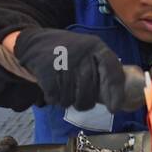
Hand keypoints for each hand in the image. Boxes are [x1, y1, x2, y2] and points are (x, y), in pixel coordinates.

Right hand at [12, 28, 126, 111]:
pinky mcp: (46, 72)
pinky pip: (56, 98)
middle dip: (86, 102)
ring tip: (64, 88)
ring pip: (72, 99)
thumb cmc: (68, 53)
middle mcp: (81, 53)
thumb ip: (101, 70)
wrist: (35, 43)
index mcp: (95, 46)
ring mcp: (62, 62)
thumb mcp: (88, 52)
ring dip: (68, 100)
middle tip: (81, 100)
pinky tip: (53, 88)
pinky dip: (54, 98)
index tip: (114, 108)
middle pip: (90, 92)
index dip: (115, 91)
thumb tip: (117, 101)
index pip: (111, 69)